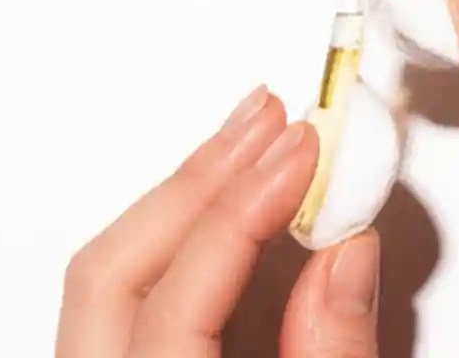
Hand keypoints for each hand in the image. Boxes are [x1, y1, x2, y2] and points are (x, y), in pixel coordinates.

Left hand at [56, 87, 380, 357]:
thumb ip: (332, 350)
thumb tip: (347, 251)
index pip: (175, 301)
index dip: (243, 213)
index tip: (303, 152)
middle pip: (111, 267)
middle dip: (200, 182)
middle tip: (272, 122)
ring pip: (115, 268)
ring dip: (192, 195)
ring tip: (260, 138)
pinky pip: (133, 286)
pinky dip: (189, 231)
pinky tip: (239, 196)